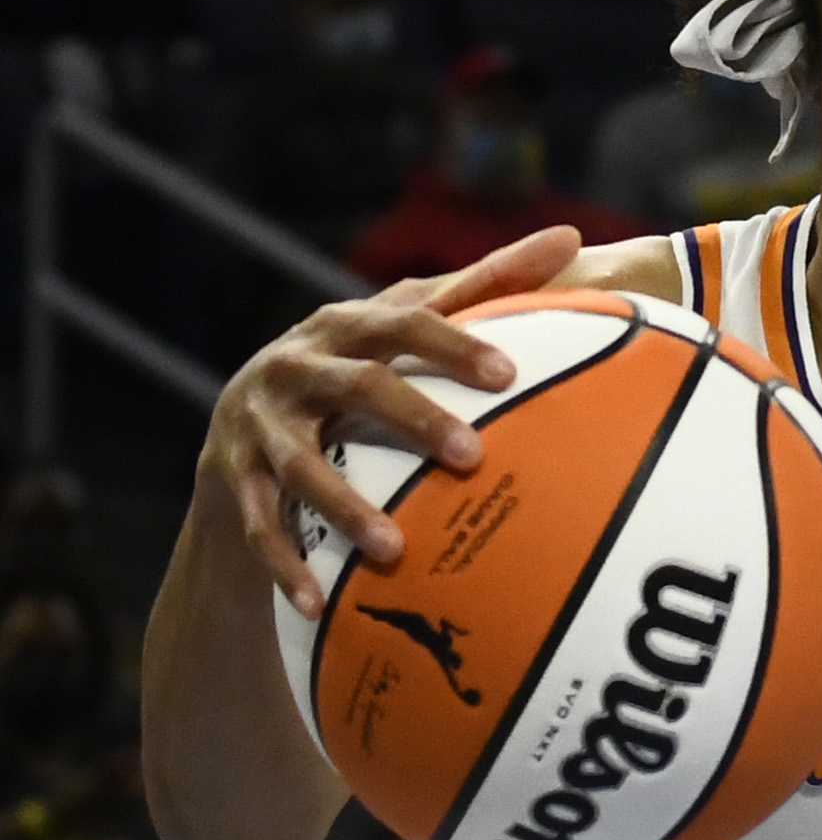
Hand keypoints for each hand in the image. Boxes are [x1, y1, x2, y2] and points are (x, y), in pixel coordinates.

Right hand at [200, 226, 582, 619]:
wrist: (244, 424)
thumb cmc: (359, 366)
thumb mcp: (406, 322)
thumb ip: (485, 283)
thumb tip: (572, 235)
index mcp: (343, 326)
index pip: (404, 323)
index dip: (453, 343)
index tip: (508, 372)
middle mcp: (294, 368)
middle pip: (357, 386)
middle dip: (412, 419)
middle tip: (471, 455)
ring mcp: (257, 426)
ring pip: (300, 467)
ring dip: (345, 507)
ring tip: (395, 549)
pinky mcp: (232, 482)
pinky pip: (259, 529)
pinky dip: (286, 567)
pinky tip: (320, 604)